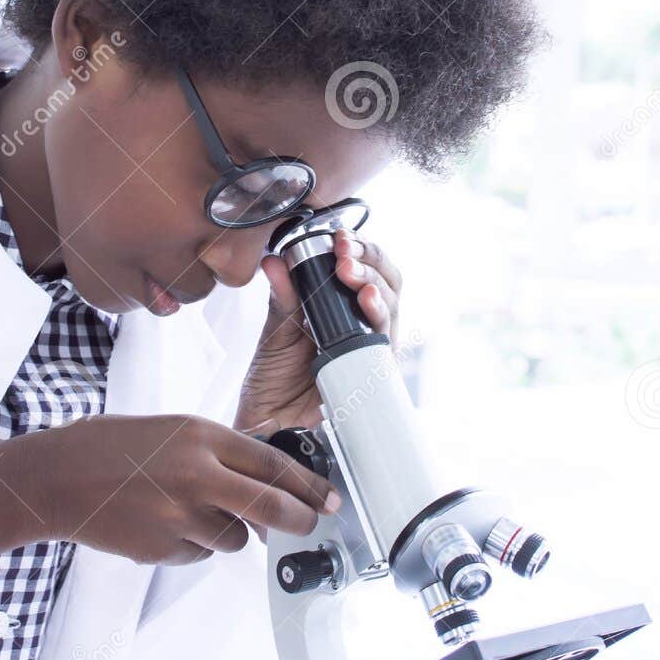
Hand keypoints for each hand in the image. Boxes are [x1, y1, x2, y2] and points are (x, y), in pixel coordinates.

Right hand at [15, 413, 341, 564]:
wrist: (57, 478)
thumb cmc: (111, 448)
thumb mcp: (174, 431)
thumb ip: (220, 450)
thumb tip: (267, 471)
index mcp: (201, 437)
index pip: (273, 463)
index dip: (308, 484)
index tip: (328, 497)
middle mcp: (198, 476)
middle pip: (272, 508)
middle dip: (300, 520)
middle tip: (310, 523)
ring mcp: (180, 516)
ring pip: (235, 538)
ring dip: (226, 531)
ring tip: (187, 509)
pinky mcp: (163, 549)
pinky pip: (200, 554)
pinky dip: (192, 545)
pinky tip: (161, 523)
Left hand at [235, 228, 403, 430]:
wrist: (268, 423)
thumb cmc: (275, 379)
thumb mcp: (276, 329)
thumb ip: (282, 296)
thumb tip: (274, 260)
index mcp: (343, 308)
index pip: (368, 269)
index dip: (361, 249)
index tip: (340, 237)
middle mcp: (364, 326)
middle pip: (388, 282)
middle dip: (370, 260)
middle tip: (344, 250)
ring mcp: (371, 348)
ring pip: (391, 306)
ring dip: (373, 281)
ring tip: (349, 270)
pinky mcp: (373, 372)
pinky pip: (385, 340)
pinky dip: (379, 315)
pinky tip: (368, 300)